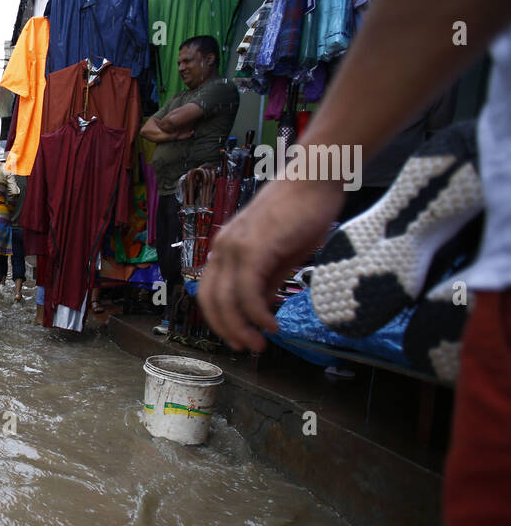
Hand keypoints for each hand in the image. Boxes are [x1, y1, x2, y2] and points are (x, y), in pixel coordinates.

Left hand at [198, 177, 343, 351]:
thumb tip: (261, 306)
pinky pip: (248, 291)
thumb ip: (267, 278)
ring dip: (241, 328)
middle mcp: (223, 248)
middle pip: (211, 301)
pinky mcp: (253, 248)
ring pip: (227, 300)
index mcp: (225, 249)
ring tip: (259, 342)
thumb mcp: (280, 254)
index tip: (237, 337)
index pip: (210, 293)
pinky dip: (257, 313)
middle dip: (227, 330)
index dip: (220, 320)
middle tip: (247, 347)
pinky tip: (270, 324)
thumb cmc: (302, 213)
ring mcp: (235, 247)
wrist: (315, 178)